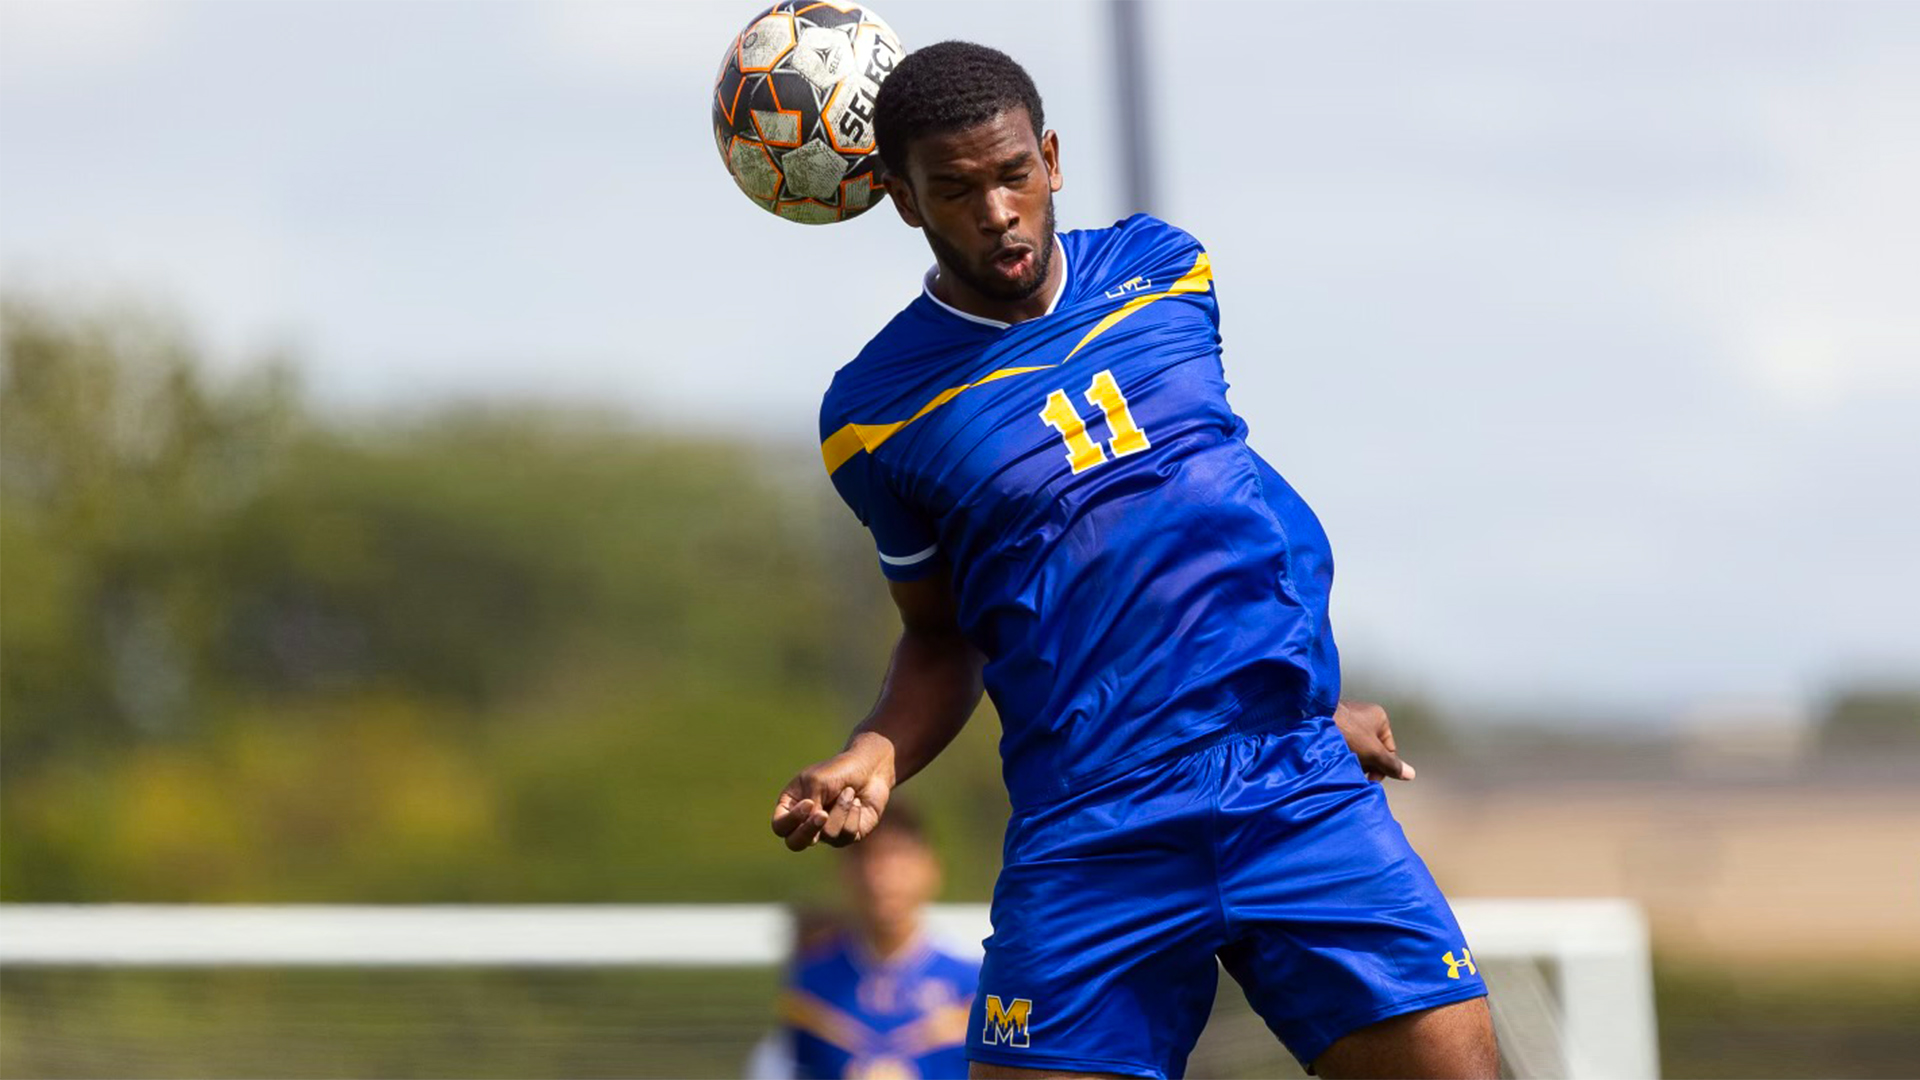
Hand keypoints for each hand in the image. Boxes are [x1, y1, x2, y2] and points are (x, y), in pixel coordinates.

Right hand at [770, 733, 894, 851]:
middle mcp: (807, 823)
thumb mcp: (817, 783)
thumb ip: (810, 808)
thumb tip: (815, 838)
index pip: (780, 826)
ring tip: (848, 791)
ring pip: (827, 835)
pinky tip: (857, 801)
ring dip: (841, 809)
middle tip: (823, 815)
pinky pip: (847, 834)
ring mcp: (827, 832)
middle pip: (795, 843)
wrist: (869, 768)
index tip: (809, 803)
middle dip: (809, 830)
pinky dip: (853, 814)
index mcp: (792, 807)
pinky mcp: (848, 836)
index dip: (792, 820)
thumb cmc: (838, 771)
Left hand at [1335, 699, 1413, 781]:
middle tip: (1355, 772)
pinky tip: (1333, 760)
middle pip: (1372, 750)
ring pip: (1356, 748)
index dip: (1382, 767)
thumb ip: (1390, 764)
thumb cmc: (1345, 731)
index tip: (1370, 779)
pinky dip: (1340, 753)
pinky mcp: (1331, 724)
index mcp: (1379, 718)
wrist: (1311, 718)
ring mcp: (1346, 719)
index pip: (1389, 750)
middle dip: (1365, 764)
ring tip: (1343, 765)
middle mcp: (1364, 715)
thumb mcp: (1372, 751)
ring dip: (1352, 759)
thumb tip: (1411, 774)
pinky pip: (1341, 743)